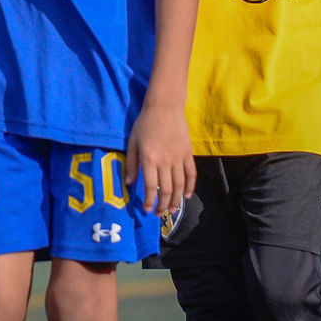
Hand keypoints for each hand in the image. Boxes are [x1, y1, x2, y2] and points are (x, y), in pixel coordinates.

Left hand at [125, 100, 195, 215]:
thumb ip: (132, 164)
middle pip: (166, 190)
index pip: (150, 186)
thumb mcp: (132, 142)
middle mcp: (164, 161)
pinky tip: (186, 195)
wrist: (165, 107)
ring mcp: (178, 158)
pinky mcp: (187, 153)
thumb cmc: (145, 123)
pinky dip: (190, 186)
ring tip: (172, 210)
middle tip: (159, 213)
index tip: (148, 210)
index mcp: (149, 159)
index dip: (149, 201)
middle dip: (163, 205)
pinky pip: (191, 173)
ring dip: (176, 200)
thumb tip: (129, 184)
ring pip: (179, 185)